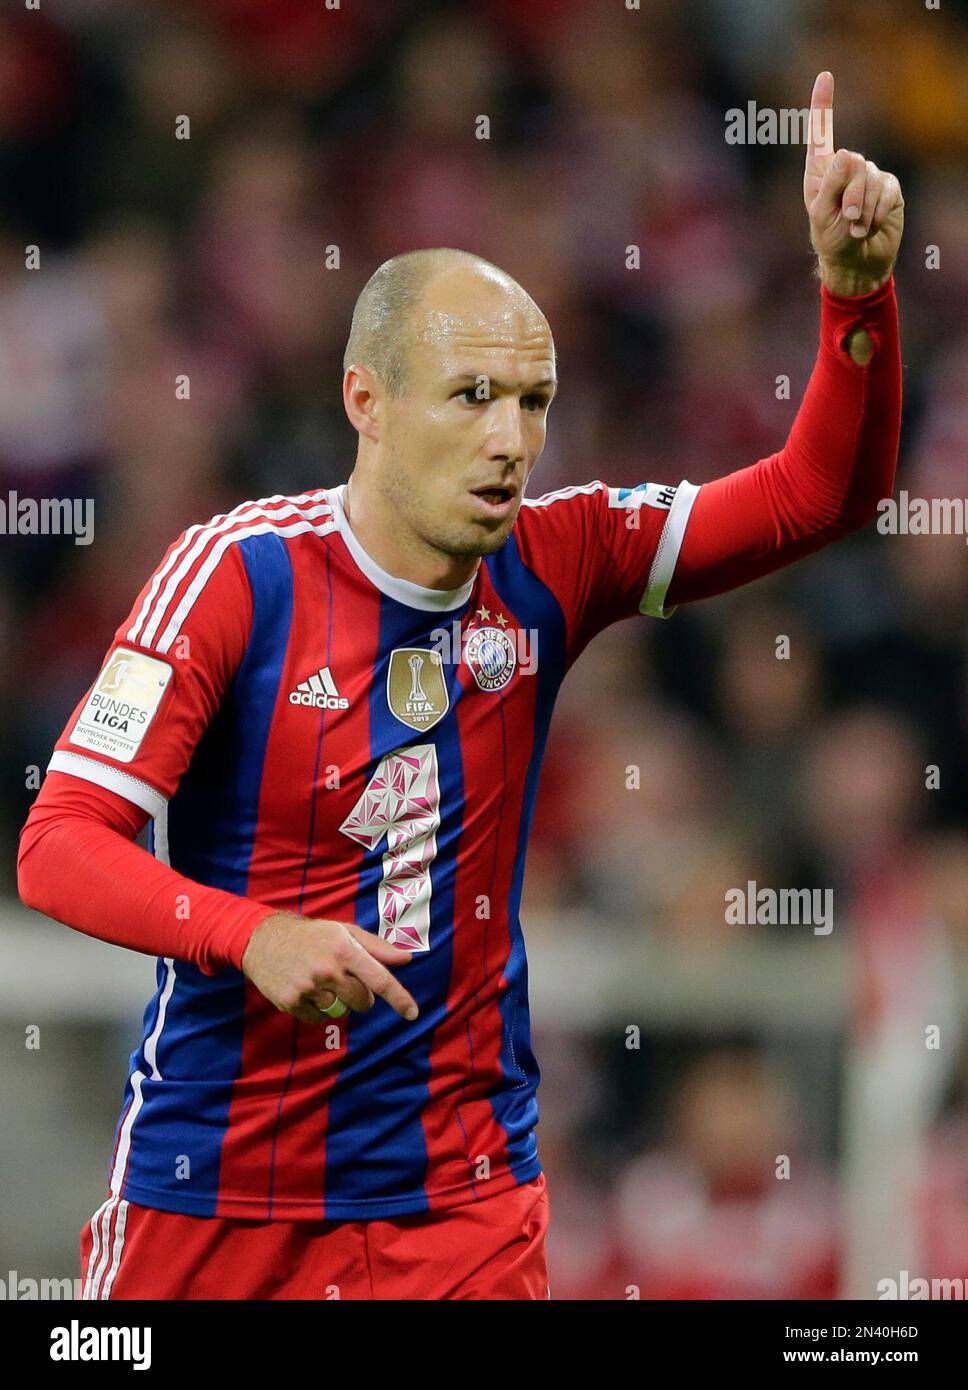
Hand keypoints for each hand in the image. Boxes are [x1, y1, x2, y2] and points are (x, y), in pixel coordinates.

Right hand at [241, 912, 418, 1024]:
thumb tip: (407, 958)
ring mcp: (309, 987)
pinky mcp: (292, 1002)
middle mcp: (328, 969)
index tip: (413, 1013)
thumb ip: (376, 947)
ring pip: (342, 1012)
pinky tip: (308, 991)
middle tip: (345, 980)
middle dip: (361, 997)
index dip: (399, 998)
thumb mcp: (344, 932)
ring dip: (338, 1002)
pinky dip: (318, 1010)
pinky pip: (320, 1019)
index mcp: (345, 949)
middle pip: (363, 1002)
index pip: (380, 979)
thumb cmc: (312, 935)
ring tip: (322, 982)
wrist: (264, 940)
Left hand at [803, 71, 903, 296]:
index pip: (821, 133)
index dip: (822, 105)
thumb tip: (846, 152)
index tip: (825, 76)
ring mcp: (870, 177)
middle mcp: (846, 168)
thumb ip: (830, 183)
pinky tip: (871, 226)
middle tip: (846, 219)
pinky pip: (887, 191)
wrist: (856, 262)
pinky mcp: (889, 189)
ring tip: (856, 227)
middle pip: (852, 161)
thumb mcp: (821, 214)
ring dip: (862, 208)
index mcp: (821, 171)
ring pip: (870, 177)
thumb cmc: (831, 239)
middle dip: (849, 194)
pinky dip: (877, 212)